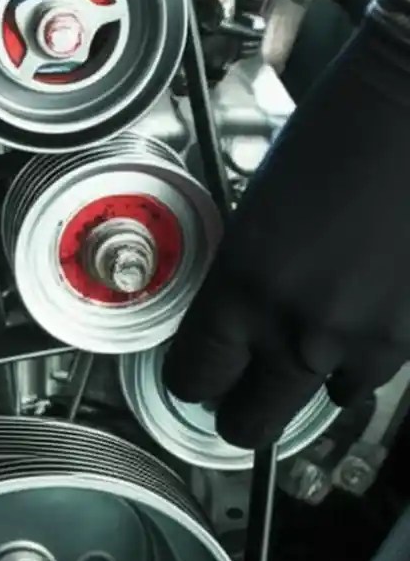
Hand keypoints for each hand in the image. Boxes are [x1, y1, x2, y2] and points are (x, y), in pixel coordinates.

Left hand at [163, 0, 409, 448]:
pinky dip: (358, 360)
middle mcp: (295, 329)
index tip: (194, 376)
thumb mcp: (257, 213)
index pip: (193, 378)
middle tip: (237, 387)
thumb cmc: (338, 138)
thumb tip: (232, 325)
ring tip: (311, 330)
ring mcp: (360, 342)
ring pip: (318, 400)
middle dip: (237, 409)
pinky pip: (370, 377)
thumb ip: (240, 282)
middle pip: (246, 422)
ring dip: (308, 378)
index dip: (190, 382)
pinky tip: (356, 312)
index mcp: (240, 290)